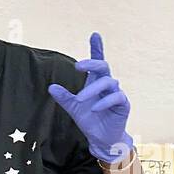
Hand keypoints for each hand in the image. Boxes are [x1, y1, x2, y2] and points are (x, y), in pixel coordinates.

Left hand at [47, 32, 132, 163]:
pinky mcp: (123, 104)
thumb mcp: (73, 108)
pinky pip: (116, 97)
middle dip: (92, 63)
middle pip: (103, 66)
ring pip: (108, 82)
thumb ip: (64, 97)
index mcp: (96, 82)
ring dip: (92, 90)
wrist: (101, 139)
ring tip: (80, 99)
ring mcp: (116, 93)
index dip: (97, 48)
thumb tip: (51, 87)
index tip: (94, 35)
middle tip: (77, 66)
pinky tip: (94, 108)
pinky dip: (104, 101)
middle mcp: (107, 84)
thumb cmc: (90, 120)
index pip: (98, 62)